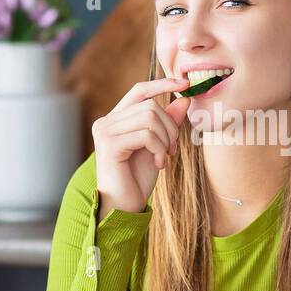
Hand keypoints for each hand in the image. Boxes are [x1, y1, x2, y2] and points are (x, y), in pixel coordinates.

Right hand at [93, 77, 190, 217]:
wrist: (124, 206)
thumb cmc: (137, 178)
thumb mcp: (158, 146)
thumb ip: (167, 123)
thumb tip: (184, 99)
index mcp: (115, 119)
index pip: (139, 90)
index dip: (162, 84)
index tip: (186, 84)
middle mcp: (106, 122)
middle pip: (150, 106)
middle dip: (170, 127)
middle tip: (173, 149)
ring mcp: (105, 132)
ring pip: (150, 118)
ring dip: (166, 139)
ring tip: (164, 157)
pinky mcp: (109, 146)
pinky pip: (146, 135)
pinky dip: (160, 149)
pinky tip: (159, 164)